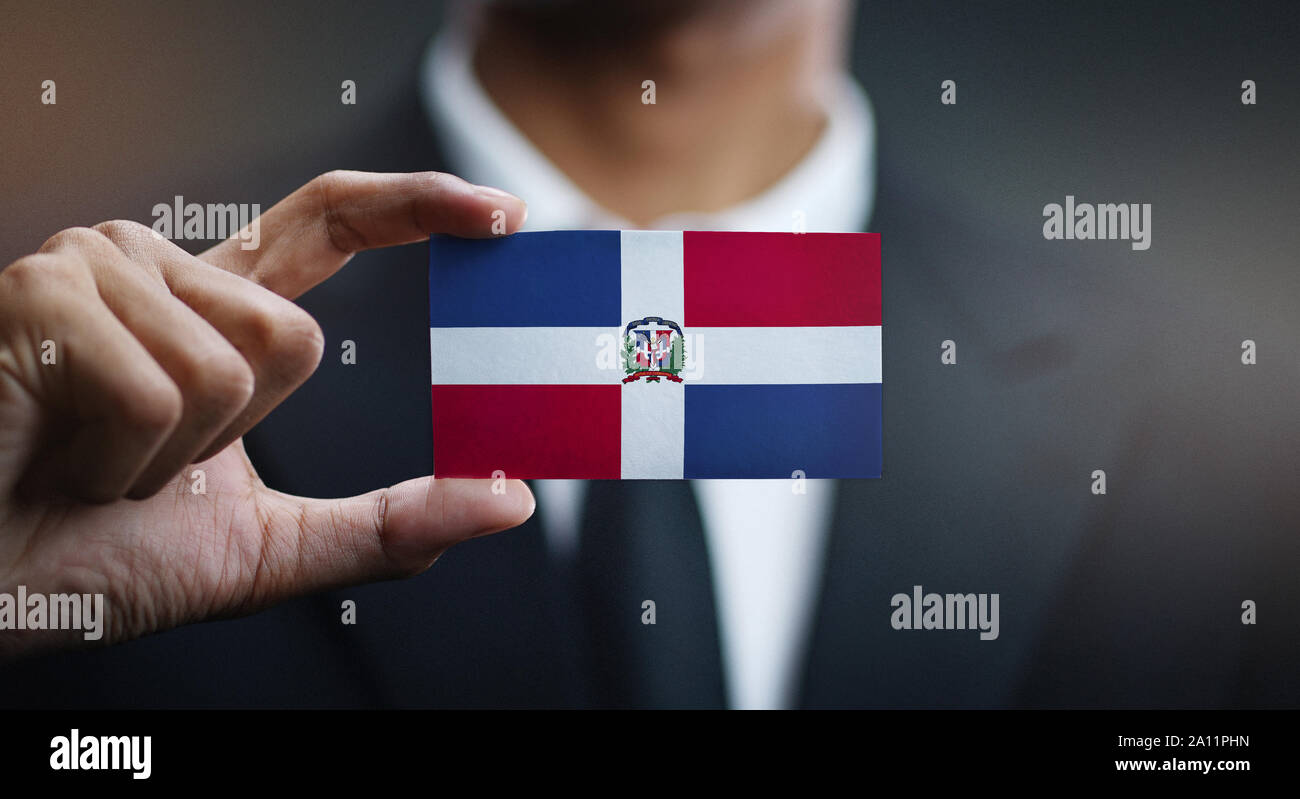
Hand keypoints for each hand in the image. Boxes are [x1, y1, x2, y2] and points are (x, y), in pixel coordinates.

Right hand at [0, 171, 533, 658]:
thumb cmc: (90, 557)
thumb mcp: (267, 549)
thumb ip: (387, 525)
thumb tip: (510, 500)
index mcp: (210, 309)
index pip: (329, 223)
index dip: (416, 206)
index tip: (501, 215)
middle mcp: (156, 268)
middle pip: (296, 336)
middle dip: (232, 440)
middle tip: (138, 466)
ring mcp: (94, 269)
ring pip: (235, 365)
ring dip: (170, 458)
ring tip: (88, 462)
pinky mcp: (42, 293)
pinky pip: (160, 390)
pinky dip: (121, 463)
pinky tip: (54, 456)